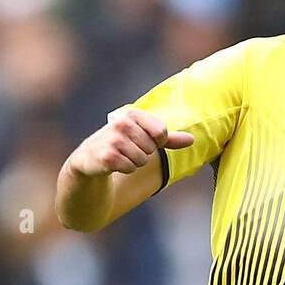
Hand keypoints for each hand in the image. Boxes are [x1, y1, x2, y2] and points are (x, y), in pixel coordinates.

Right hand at [68, 108, 193, 177]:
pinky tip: (114, 164)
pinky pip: (130, 168)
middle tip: (127, 151)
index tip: (143, 140)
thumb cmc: (122, 146)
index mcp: (133, 115)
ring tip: (120, 157)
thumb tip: (193, 139)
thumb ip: (169, 139)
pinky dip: (125, 170)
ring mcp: (113, 139)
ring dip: (133, 163)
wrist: (91, 159)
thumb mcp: (145, 138)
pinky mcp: (106, 155)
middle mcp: (122, 123)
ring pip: (142, 160)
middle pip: (151, 148)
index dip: (157, 142)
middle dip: (143, 154)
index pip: (161, 132)